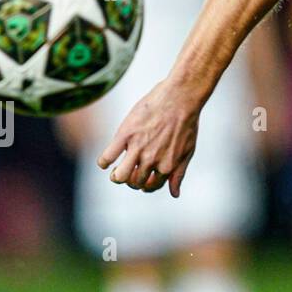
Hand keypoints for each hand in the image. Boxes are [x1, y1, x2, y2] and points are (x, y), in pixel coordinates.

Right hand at [97, 79, 202, 196]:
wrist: (180, 96)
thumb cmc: (186, 123)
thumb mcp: (187, 151)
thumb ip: (179, 174)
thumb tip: (174, 194)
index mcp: (166, 166)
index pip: (150, 187)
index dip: (145, 184)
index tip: (142, 176)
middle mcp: (151, 160)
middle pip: (133, 183)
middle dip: (130, 179)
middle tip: (130, 168)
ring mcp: (137, 148)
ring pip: (118, 176)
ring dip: (116, 175)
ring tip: (117, 167)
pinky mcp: (125, 134)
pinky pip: (106, 157)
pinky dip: (104, 162)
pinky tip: (108, 158)